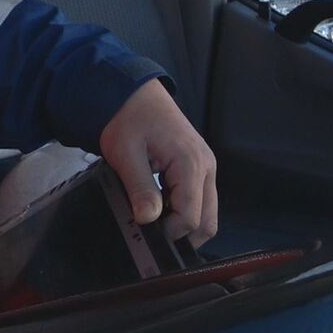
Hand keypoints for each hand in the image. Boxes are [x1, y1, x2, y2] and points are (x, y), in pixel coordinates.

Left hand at [98, 79, 218, 246]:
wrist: (134, 95)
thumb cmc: (129, 119)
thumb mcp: (125, 153)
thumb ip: (139, 187)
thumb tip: (147, 219)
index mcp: (191, 163)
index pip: (190, 218)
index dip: (168, 234)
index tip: (143, 234)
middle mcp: (206, 168)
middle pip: (206, 222)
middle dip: (180, 236)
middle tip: (149, 236)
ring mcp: (206, 169)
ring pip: (206, 214)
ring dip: (182, 225)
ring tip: (152, 222)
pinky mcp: (199, 170)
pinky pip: (199, 201)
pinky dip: (182, 212)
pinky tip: (159, 210)